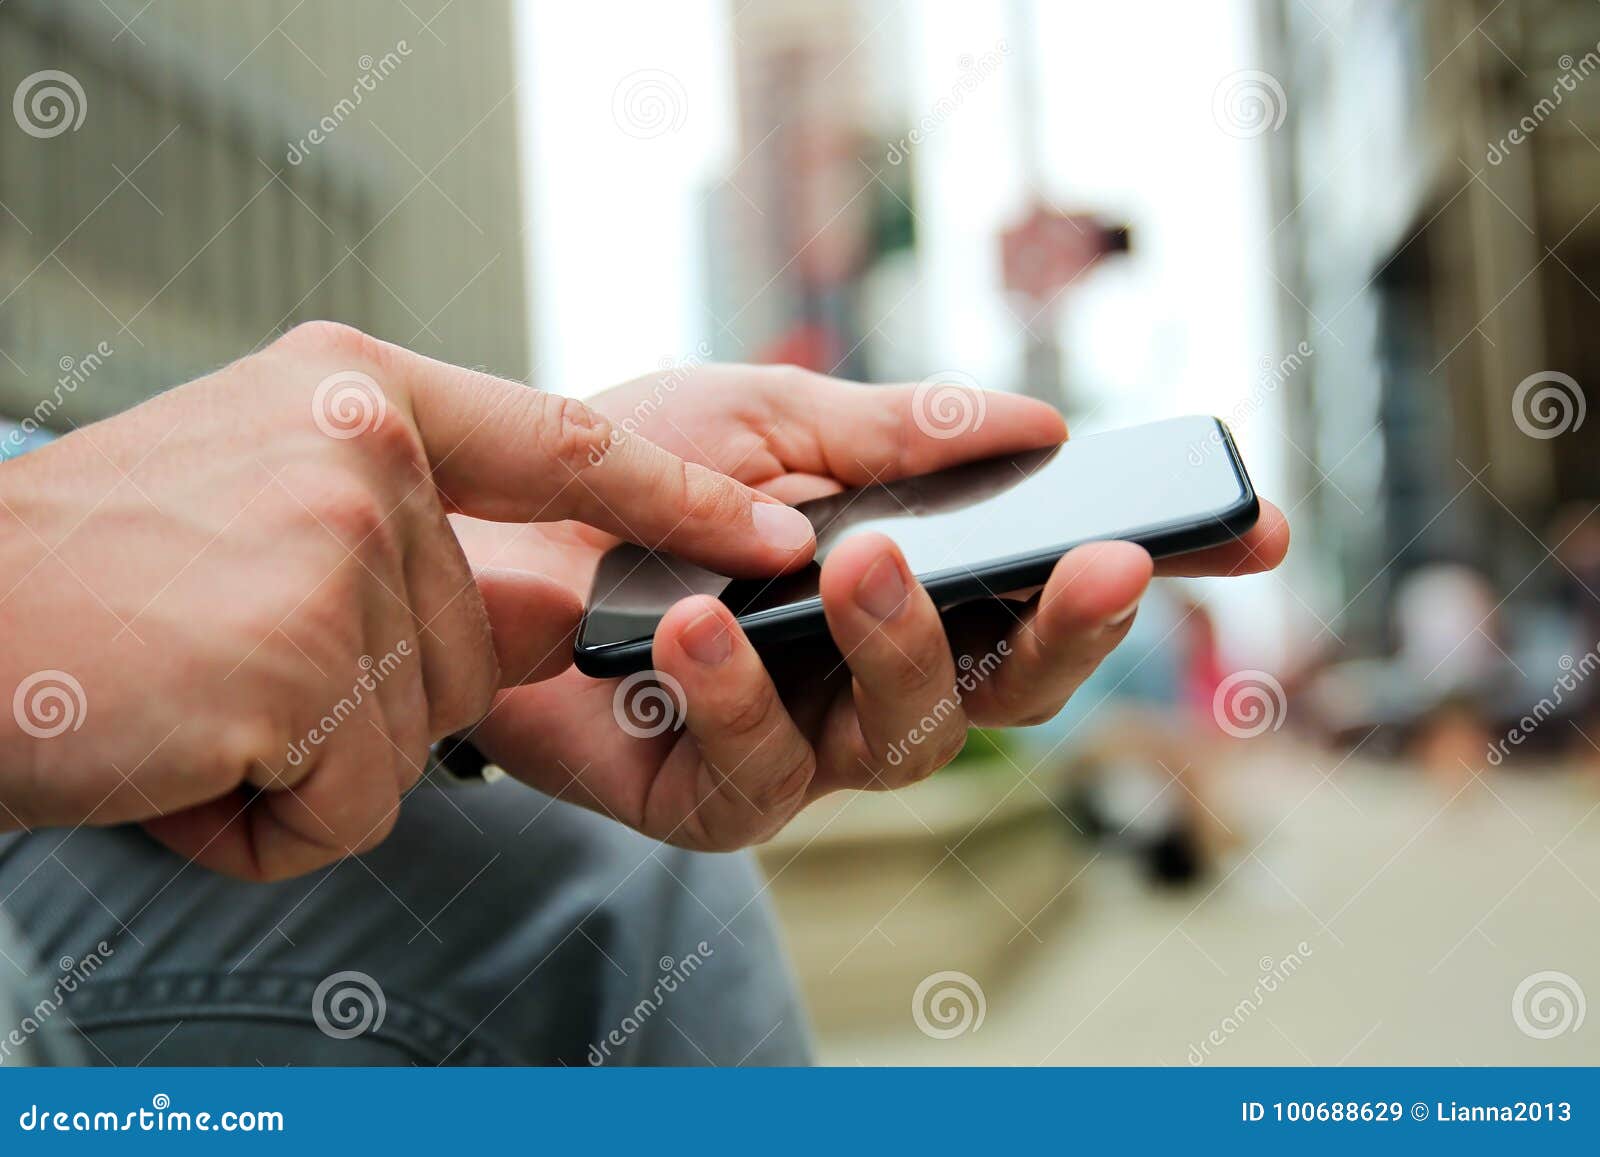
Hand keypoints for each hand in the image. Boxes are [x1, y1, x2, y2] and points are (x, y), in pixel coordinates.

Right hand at [0, 324, 816, 878]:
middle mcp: (364, 452)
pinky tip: (179, 760)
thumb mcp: (263, 497)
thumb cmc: (86, 581)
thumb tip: (541, 614)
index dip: (678, 500)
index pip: (564, 445)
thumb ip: (410, 536)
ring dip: (305, 761)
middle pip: (474, 643)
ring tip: (189, 707)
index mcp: (360, 392)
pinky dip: (264, 824)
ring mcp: (340, 550)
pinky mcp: (304, 661)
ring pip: (411, 733)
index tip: (778, 534)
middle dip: (365, 699)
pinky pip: (350, 803)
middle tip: (224, 667)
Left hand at [457, 364, 1289, 848]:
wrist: (479, 528)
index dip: (1154, 570)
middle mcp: (875, 681)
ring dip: (900, 647)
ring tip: (864, 561)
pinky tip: (706, 625)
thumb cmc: (630, 474)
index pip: (1050, 595)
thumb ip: (895, 430)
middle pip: (1012, 692)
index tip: (1254, 529)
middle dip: (1066, 630)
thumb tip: (1043, 424)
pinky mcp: (710, 800)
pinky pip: (758, 778)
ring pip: (908, 744)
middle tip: (1099, 557)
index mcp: (911, 590)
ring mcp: (803, 749)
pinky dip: (737, 697)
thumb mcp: (766, 416)